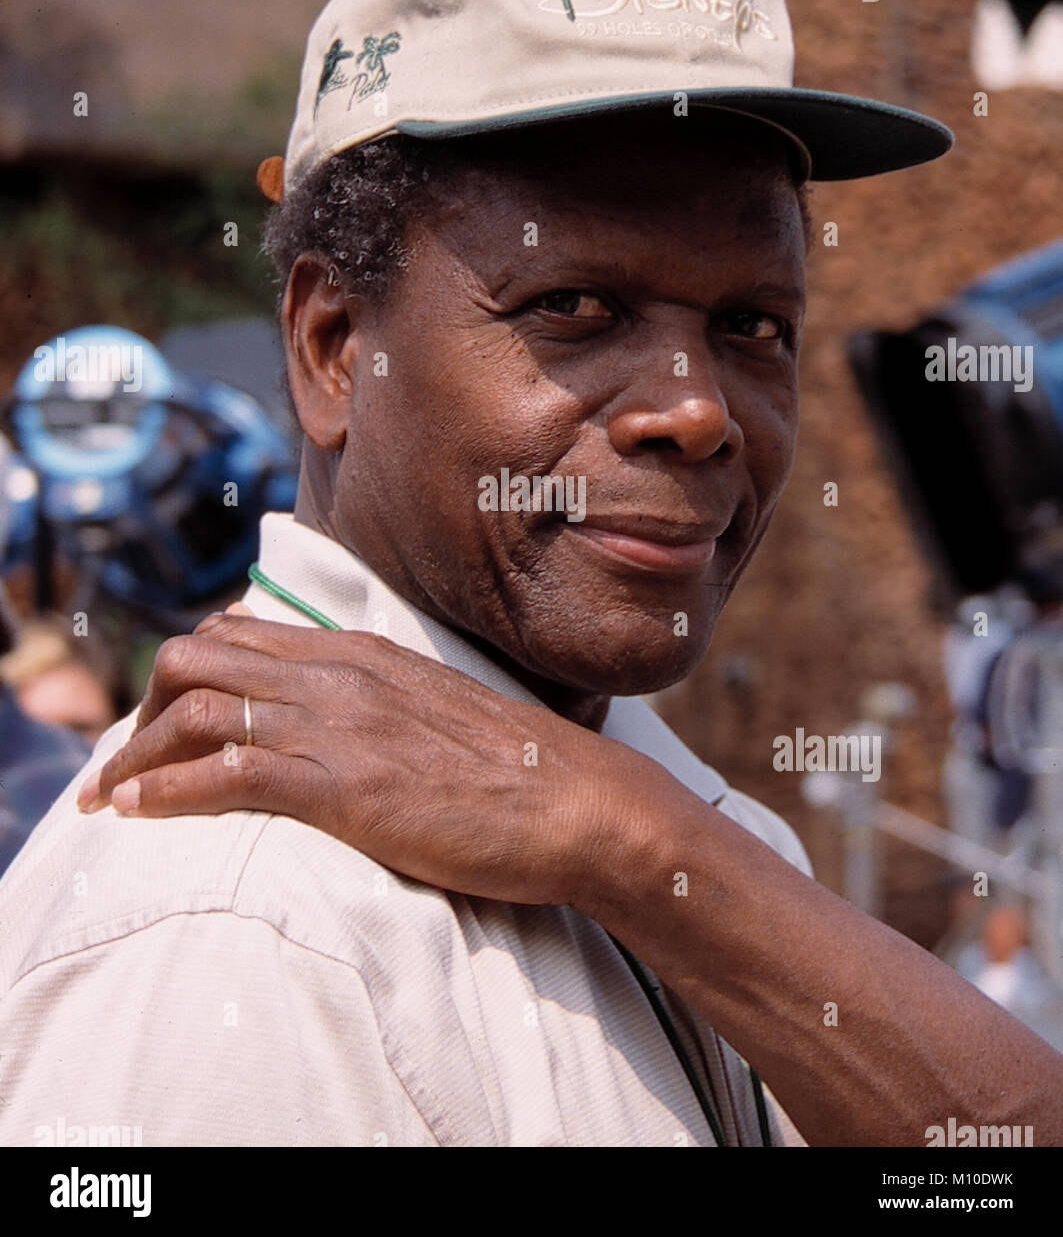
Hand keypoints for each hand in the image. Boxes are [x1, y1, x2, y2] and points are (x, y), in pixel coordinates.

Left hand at [76, 609, 668, 907]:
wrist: (581, 803)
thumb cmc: (517, 772)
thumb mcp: (438, 715)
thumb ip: (382, 705)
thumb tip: (345, 727)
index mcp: (362, 653)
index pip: (238, 635)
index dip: (182, 676)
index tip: (162, 722)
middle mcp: (339, 674)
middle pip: (195, 657)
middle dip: (142, 707)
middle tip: (125, 762)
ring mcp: (340, 724)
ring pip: (194, 710)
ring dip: (134, 754)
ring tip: (107, 797)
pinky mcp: (344, 784)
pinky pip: (224, 774)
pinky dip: (164, 791)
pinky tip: (137, 813)